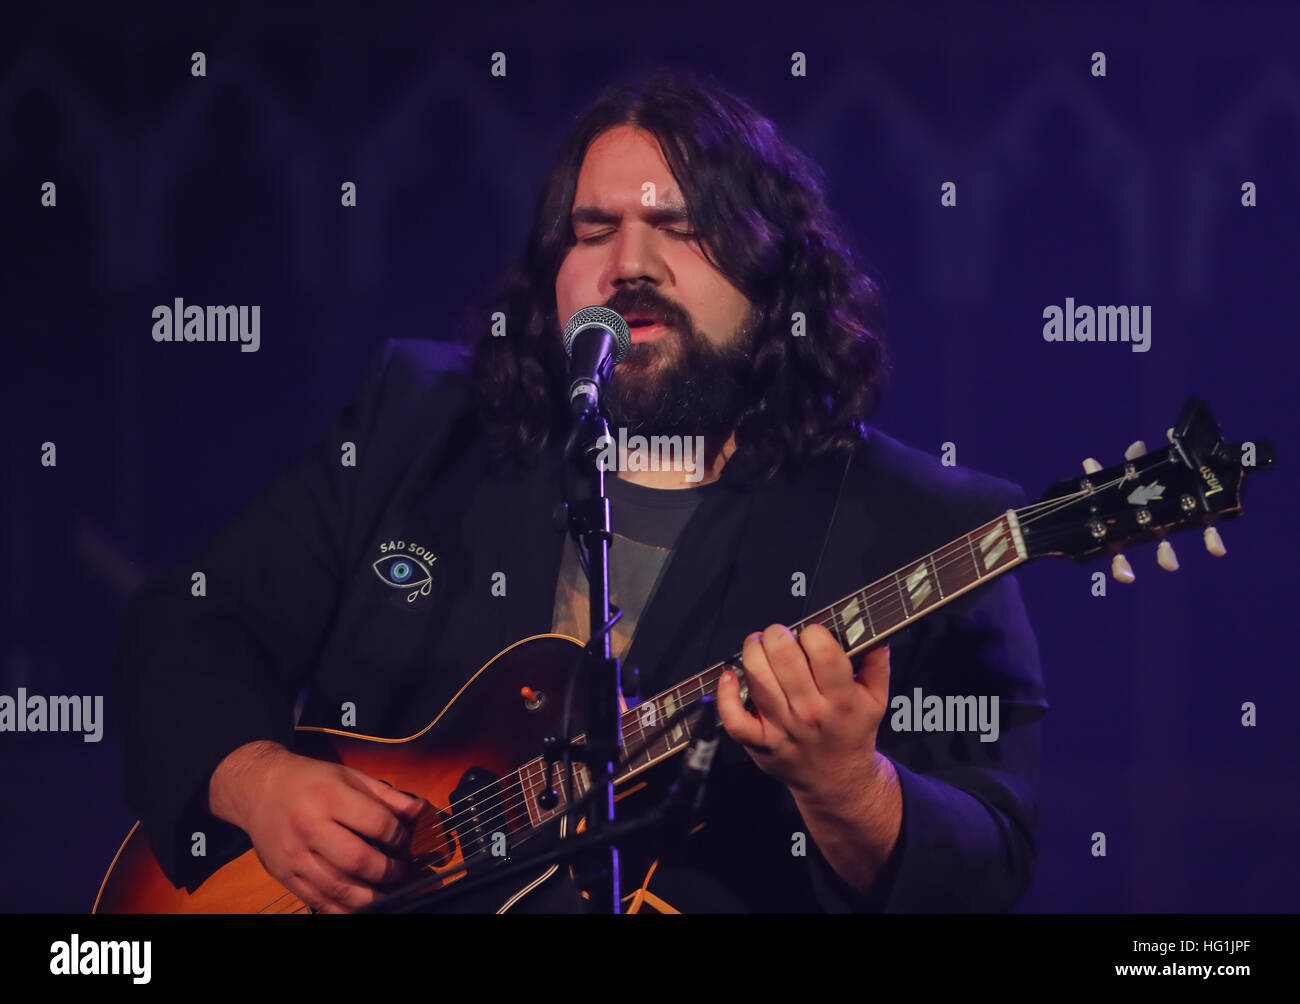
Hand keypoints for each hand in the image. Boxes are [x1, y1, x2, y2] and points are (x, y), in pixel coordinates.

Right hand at [208, 741, 426, 913]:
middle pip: (359, 861)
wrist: (259, 789)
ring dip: (371, 897)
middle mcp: (310, 827)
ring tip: (388, 891)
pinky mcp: (285, 875)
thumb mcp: (350, 776)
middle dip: (389, 872)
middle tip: (401, 870)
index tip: (406, 840)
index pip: (378, 824)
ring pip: (339, 888)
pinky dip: (343, 909)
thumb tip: (420, 811)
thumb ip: (387, 796)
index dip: (400, 836)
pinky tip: (361, 904)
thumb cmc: (309, 781)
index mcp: (330, 797)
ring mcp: (295, 855)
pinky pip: (318, 901)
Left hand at [716, 623, 890, 800]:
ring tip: (758, 645)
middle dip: (778, 635)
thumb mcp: (877, 699)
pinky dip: (726, 695)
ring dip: (753, 651)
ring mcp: (782, 728)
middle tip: (780, 635)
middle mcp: (810, 712)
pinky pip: (735, 719)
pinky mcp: (761, 742)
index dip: (813, 633)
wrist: (838, 779)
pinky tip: (730, 677)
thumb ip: (877, 664)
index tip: (812, 634)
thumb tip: (875, 635)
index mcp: (842, 699)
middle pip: (784, 658)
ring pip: (758, 678)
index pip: (823, 652)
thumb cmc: (853, 733)